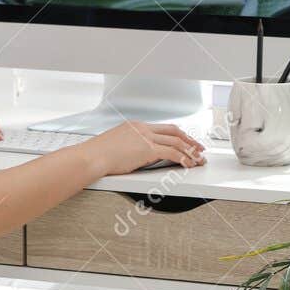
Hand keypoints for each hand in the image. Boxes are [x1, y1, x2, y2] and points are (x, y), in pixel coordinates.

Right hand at [76, 121, 205, 174]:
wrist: (90, 157)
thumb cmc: (97, 154)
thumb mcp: (116, 144)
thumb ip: (130, 145)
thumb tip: (137, 154)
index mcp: (135, 125)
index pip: (163, 128)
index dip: (178, 134)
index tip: (186, 141)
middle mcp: (142, 128)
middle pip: (174, 131)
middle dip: (189, 140)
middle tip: (199, 148)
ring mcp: (145, 137)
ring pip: (176, 141)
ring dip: (190, 150)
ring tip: (198, 159)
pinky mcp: (147, 149)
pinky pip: (172, 152)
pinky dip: (183, 158)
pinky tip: (188, 163)